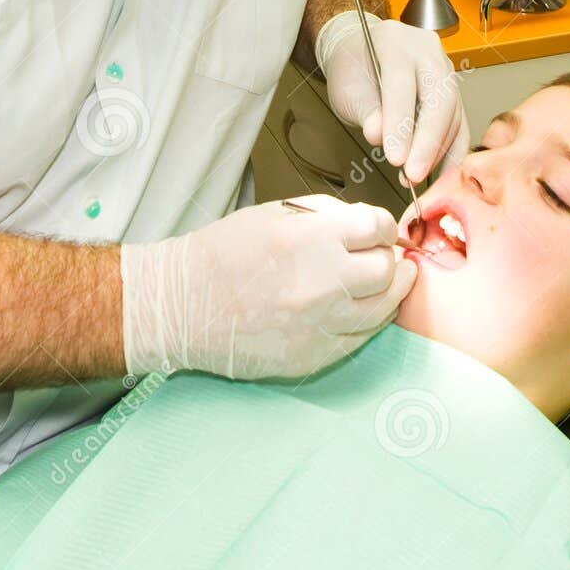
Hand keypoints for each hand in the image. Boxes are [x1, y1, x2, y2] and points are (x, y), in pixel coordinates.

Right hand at [120, 196, 413, 379]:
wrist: (182, 305)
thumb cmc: (223, 254)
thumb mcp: (274, 213)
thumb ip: (327, 215)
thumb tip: (368, 226)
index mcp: (310, 237)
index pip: (378, 228)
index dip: (382, 227)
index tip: (379, 232)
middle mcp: (321, 281)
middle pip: (387, 270)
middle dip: (387, 259)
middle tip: (380, 257)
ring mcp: (318, 324)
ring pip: (383, 309)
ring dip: (387, 293)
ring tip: (381, 284)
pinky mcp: (312, 356)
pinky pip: (359, 338)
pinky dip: (364, 322)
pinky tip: (358, 309)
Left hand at [316, 11, 468, 182]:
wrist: (362, 54)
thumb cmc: (353, 69)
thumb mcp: (347, 89)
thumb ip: (365, 111)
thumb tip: (379, 136)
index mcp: (395, 42)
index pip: (402, 85)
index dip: (401, 124)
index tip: (396, 158)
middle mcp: (427, 51)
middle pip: (440, 98)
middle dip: (428, 142)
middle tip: (413, 172)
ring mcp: (444, 69)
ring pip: (453, 114)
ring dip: (437, 150)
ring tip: (415, 176)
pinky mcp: (452, 91)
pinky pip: (458, 123)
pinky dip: (449, 151)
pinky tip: (439, 172)